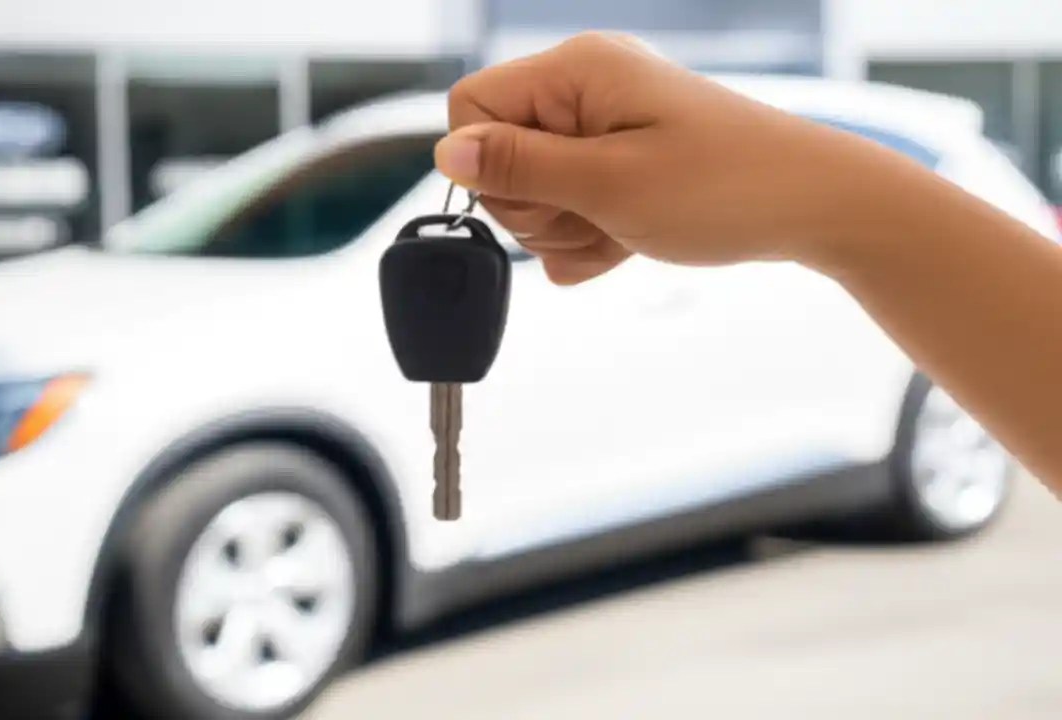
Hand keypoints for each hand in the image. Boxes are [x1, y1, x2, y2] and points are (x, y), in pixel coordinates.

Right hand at [435, 32, 923, 283]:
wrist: (815, 206)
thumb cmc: (725, 188)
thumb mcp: (609, 185)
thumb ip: (519, 168)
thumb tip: (446, 153)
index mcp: (576, 70)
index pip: (470, 108)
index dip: (491, 166)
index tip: (550, 193)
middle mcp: (584, 87)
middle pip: (498, 157)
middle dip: (537, 207)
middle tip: (602, 214)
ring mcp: (603, 123)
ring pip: (533, 191)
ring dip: (568, 228)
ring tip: (627, 226)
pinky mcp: (620, 159)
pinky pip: (571, 205)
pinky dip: (591, 234)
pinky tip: (628, 240)